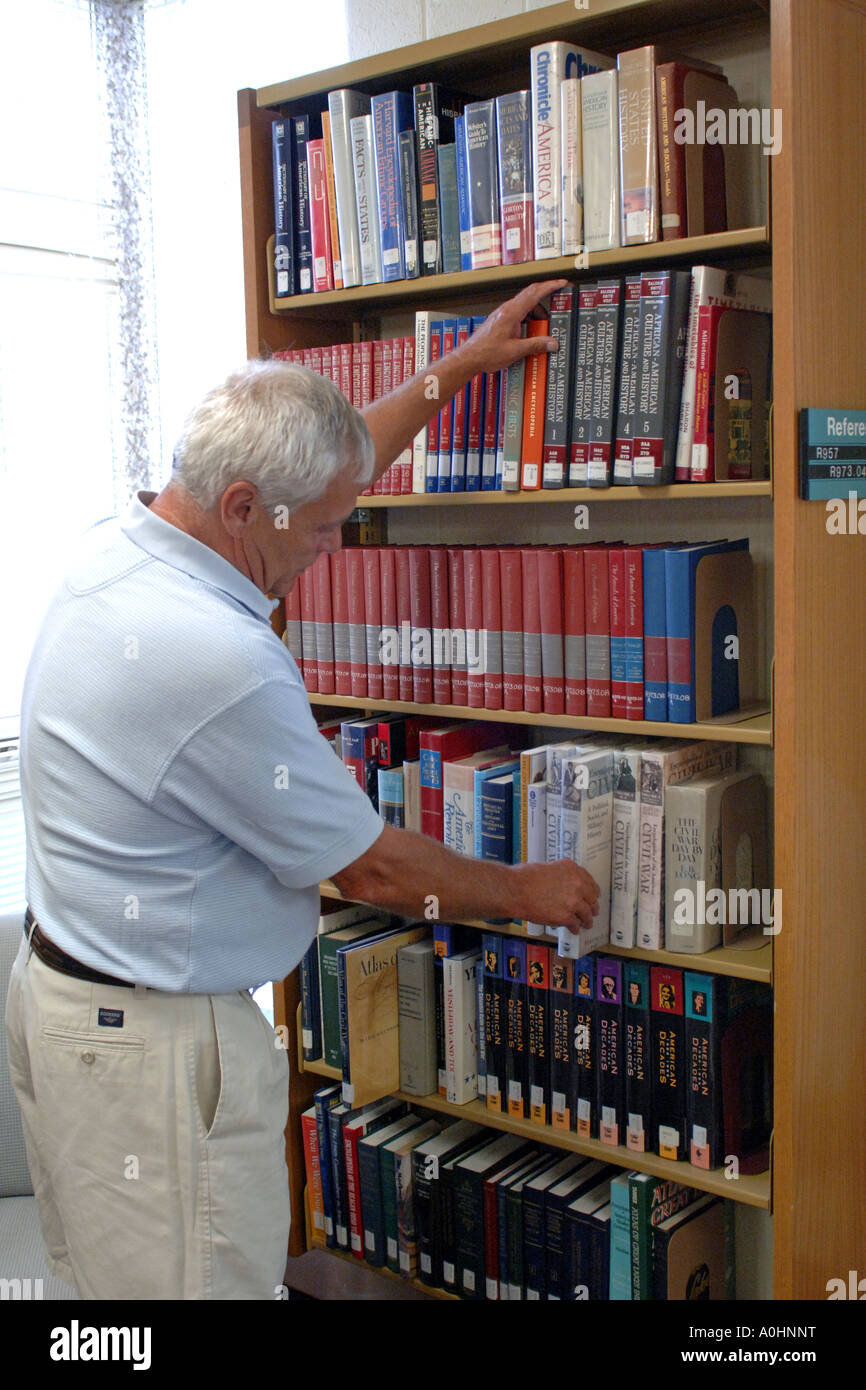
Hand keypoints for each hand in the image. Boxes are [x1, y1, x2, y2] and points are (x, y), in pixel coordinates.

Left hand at [454, 279, 568, 375]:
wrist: (469, 358)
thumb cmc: (486, 354)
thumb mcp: (515, 351)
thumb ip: (536, 345)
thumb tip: (553, 343)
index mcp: (512, 312)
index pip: (535, 292)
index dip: (551, 286)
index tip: (563, 283)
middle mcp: (507, 309)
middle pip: (531, 296)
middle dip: (547, 297)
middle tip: (559, 302)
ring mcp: (503, 314)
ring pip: (526, 306)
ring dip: (537, 314)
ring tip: (544, 328)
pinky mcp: (501, 320)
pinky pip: (519, 314)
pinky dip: (529, 319)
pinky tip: (531, 332)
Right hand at [511, 857, 600, 934]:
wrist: (516, 890)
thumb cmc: (525, 877)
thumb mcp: (548, 867)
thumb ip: (562, 876)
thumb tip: (565, 885)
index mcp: (572, 869)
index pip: (590, 882)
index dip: (593, 892)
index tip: (593, 896)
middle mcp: (577, 884)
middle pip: (592, 899)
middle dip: (592, 906)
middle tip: (592, 912)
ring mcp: (574, 901)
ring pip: (586, 914)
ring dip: (587, 920)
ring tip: (587, 924)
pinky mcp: (567, 916)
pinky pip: (575, 924)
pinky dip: (575, 928)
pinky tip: (574, 930)